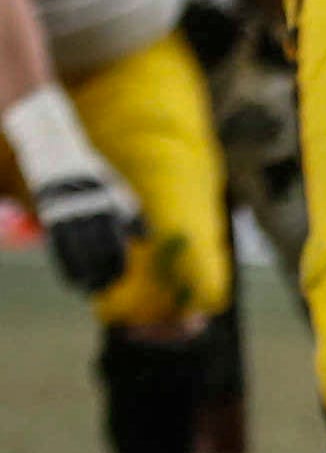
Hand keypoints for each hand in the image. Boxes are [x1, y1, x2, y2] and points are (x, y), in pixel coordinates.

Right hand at [26, 154, 141, 297]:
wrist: (61, 162)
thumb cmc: (97, 182)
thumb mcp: (120, 195)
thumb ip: (133, 218)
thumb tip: (146, 240)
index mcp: (109, 209)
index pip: (114, 243)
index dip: (117, 264)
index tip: (120, 277)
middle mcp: (88, 215)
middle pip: (95, 252)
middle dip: (101, 273)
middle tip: (104, 288)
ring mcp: (67, 218)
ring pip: (76, 254)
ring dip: (83, 275)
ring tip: (89, 289)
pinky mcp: (51, 221)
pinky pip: (58, 250)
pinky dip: (65, 267)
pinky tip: (71, 280)